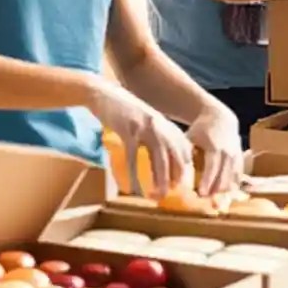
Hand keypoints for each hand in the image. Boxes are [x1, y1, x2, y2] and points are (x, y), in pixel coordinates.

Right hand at [86, 80, 192, 199]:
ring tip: (158, 195)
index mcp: (164, 123)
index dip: (184, 166)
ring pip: (159, 158)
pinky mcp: (128, 130)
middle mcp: (159, 125)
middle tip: (171, 193)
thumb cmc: (122, 109)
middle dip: (176, 176)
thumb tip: (163, 156)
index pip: (183, 148)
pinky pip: (133, 158)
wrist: (102, 93)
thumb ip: (156, 133)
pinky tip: (132, 188)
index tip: (181, 183)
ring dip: (160, 179)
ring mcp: (144, 127)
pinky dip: (133, 175)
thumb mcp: (145, 119)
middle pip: (175, 154)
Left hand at [184, 103, 242, 196]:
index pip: (211, 168)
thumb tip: (174, 169)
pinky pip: (239, 175)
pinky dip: (232, 185)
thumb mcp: (190, 137)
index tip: (201, 194)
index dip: (207, 182)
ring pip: (232, 178)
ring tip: (213, 199)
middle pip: (223, 176)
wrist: (219, 117)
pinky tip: (225, 194)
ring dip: (223, 190)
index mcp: (214, 147)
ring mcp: (236, 155)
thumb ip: (184, 152)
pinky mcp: (240, 158)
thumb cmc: (200, 129)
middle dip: (214, 190)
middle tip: (204, 200)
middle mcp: (228, 152)